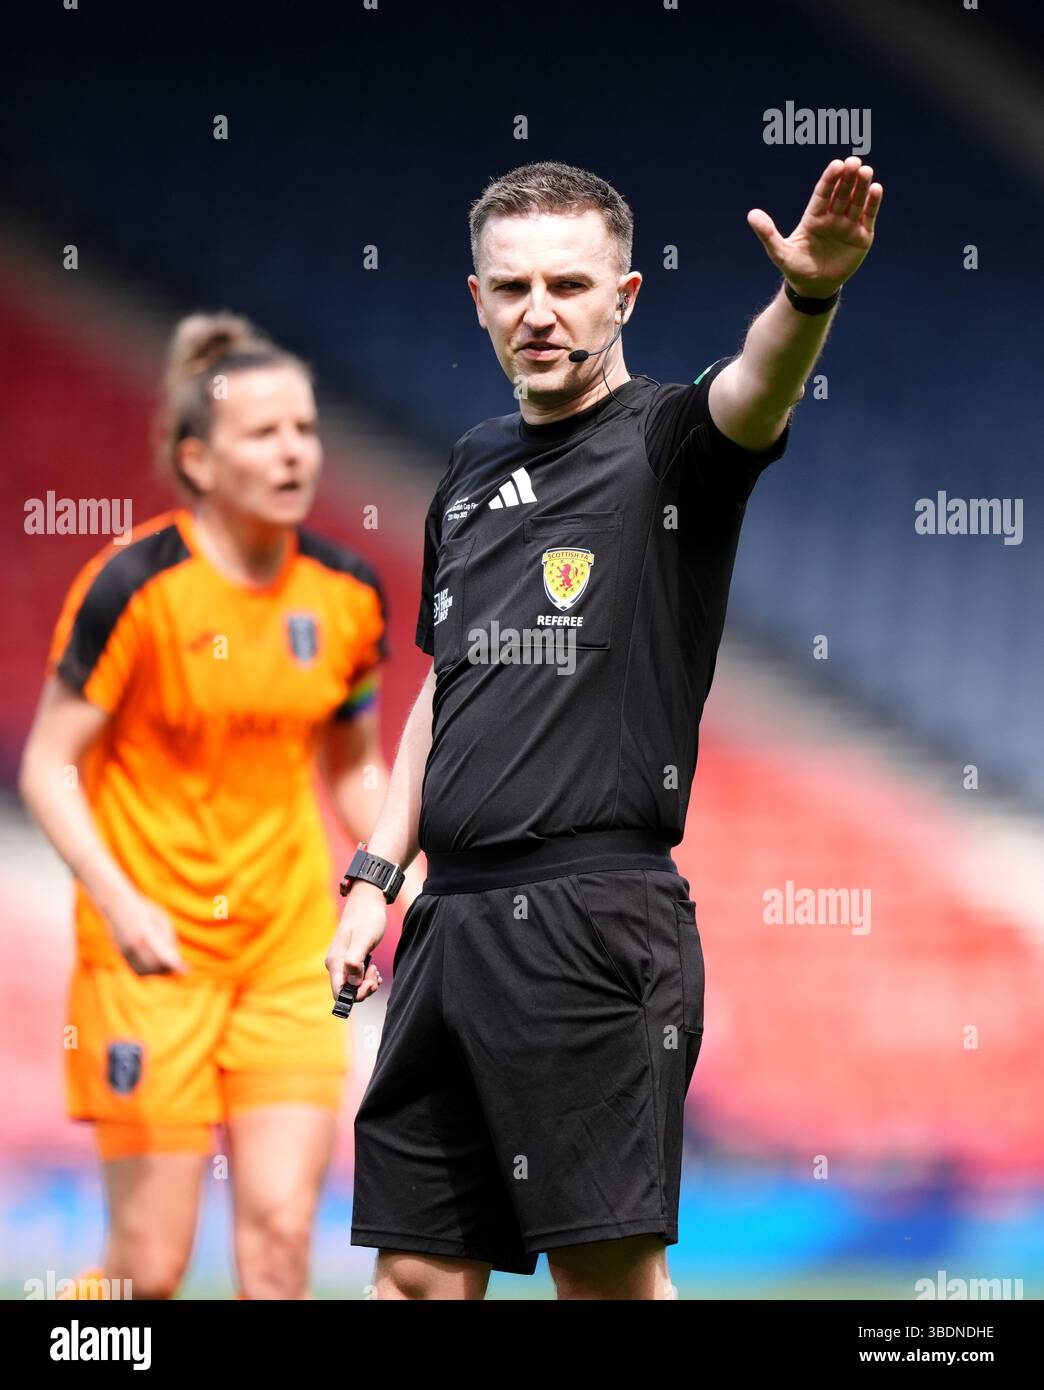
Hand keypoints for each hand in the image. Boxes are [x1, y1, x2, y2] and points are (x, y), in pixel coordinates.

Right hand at [104, 889, 188, 975]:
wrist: (116, 903)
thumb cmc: (143, 908)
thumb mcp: (161, 918)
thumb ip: (168, 937)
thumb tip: (174, 956)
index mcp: (144, 936)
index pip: (162, 958)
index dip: (174, 966)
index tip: (186, 969)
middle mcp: (133, 947)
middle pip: (154, 967)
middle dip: (167, 969)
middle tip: (179, 967)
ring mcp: (125, 951)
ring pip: (143, 971)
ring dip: (156, 971)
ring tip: (168, 966)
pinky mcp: (121, 953)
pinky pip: (135, 968)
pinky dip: (147, 969)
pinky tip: (156, 964)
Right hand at [325, 880, 386, 1004]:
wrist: (368, 900)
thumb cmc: (367, 918)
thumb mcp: (364, 939)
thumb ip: (355, 962)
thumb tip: (352, 982)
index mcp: (335, 961)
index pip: (339, 993)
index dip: (355, 995)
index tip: (370, 983)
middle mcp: (335, 963)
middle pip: (346, 991)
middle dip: (363, 988)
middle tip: (376, 974)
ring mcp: (341, 961)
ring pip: (352, 985)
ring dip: (366, 983)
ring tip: (376, 970)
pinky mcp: (349, 959)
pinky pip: (355, 977)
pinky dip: (366, 978)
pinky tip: (374, 970)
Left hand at [747, 155, 882, 296]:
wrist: (814, 289)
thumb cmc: (795, 268)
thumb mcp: (779, 252)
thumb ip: (767, 233)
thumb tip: (751, 214)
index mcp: (814, 216)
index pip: (823, 193)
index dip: (830, 179)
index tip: (837, 164)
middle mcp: (833, 216)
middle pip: (842, 192)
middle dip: (848, 177)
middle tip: (854, 161)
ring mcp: (848, 225)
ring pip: (856, 201)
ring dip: (862, 186)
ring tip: (866, 171)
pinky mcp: (862, 236)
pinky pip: (868, 216)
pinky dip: (873, 203)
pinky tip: (876, 188)